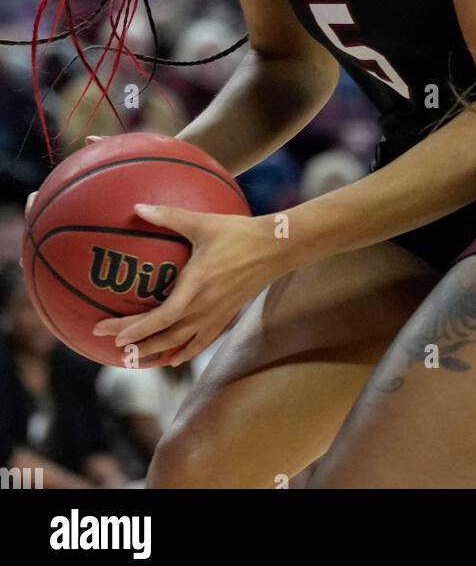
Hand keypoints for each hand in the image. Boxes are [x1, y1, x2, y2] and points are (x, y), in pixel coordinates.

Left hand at [92, 203, 287, 366]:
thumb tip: (138, 206)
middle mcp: (205, 307)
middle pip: (165, 335)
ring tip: (133, 358)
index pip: (161, 317)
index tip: (110, 332)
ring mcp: (216, 315)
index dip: (135, 328)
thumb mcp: (203, 222)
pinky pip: (200, 343)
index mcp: (197, 285)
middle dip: (136, 343)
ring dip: (155, 352)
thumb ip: (170, 215)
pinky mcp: (225, 317)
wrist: (276, 248)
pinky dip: (182, 353)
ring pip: (180, 344)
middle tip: (111, 347)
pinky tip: (171, 359)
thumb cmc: (239, 232)